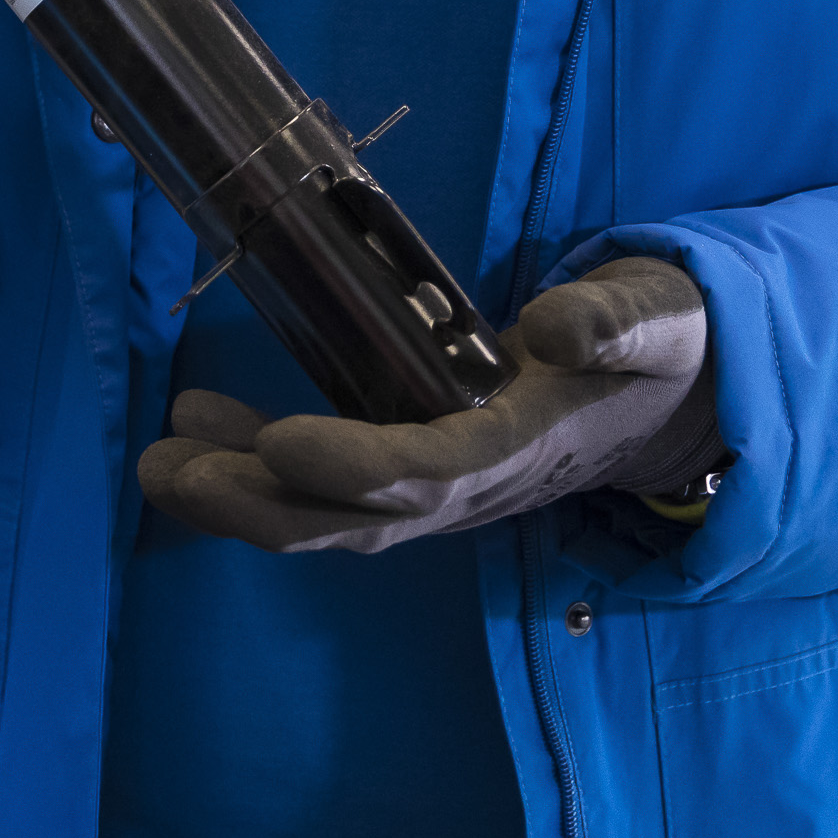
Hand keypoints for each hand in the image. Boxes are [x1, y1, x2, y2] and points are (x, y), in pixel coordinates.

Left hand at [137, 256, 720, 554]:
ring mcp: (443, 487)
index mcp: (526, 449)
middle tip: (169, 471)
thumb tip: (558, 330)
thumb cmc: (661, 345)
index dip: (351, 464)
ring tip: (159, 459)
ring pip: (333, 511)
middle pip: (359, 517)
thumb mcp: (655, 320)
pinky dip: (260, 465)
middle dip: (261, 504)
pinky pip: (330, 484)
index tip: (278, 440)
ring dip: (243, 494)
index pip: (429, 473)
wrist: (677, 396)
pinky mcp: (419, 468)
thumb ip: (615, 322)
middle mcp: (474, 485)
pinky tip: (195, 429)